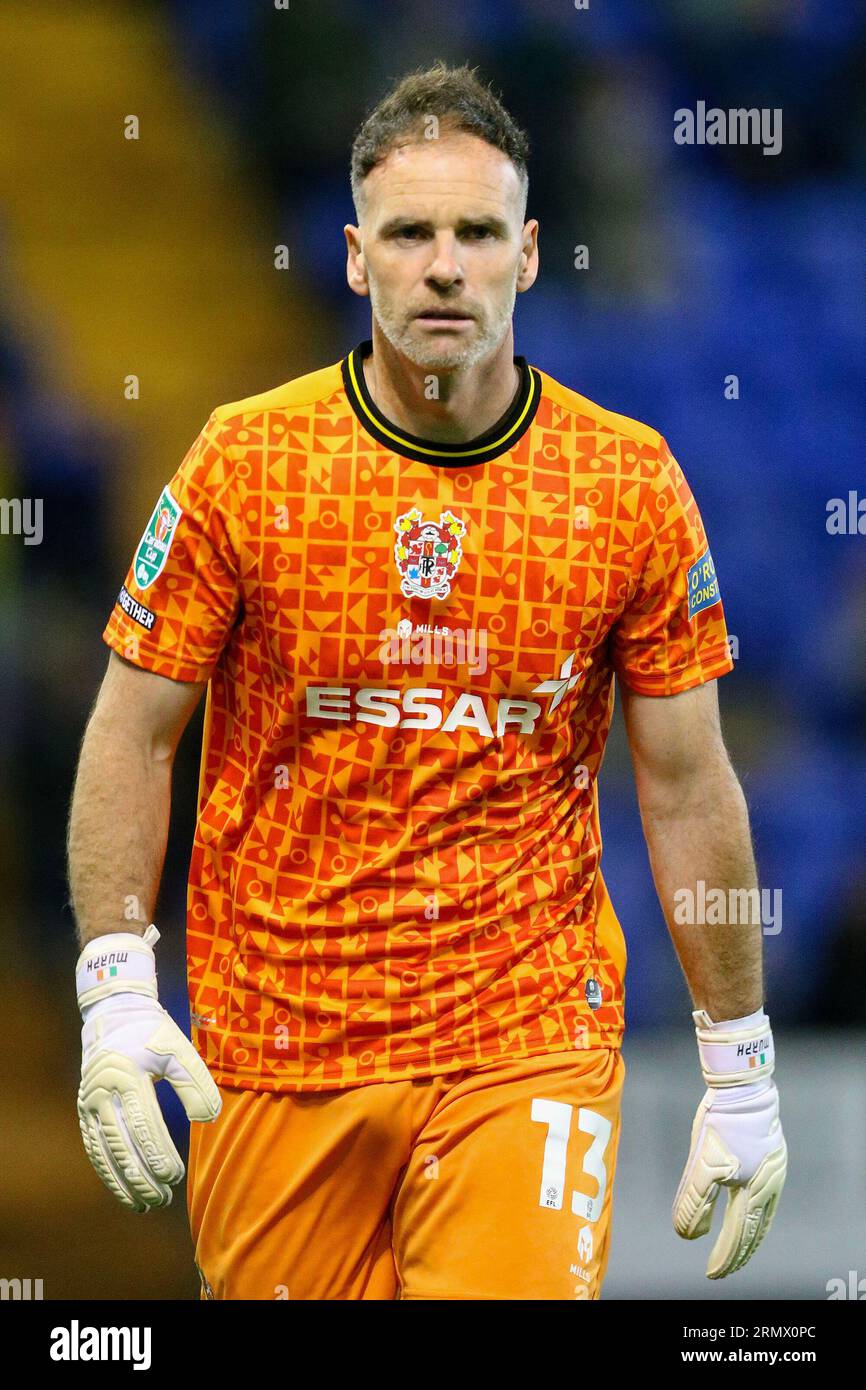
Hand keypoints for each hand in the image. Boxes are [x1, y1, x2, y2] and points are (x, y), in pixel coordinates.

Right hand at [78, 992, 220, 1211]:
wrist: (112, 1016)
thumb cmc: (152, 1034)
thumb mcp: (178, 1049)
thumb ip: (194, 1083)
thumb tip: (208, 1118)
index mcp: (126, 1076)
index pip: (142, 1124)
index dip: (157, 1153)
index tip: (174, 1176)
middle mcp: (102, 1093)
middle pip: (120, 1144)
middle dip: (140, 1176)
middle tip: (162, 1199)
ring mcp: (89, 1104)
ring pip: (103, 1152)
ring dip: (122, 1182)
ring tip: (145, 1205)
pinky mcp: (84, 1112)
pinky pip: (94, 1148)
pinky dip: (107, 1172)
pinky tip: (124, 1190)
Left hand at [672, 1077, 786, 1277]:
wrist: (744, 1086)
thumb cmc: (722, 1123)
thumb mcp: (702, 1163)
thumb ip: (694, 1202)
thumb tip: (687, 1235)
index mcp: (754, 1191)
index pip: (739, 1236)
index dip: (725, 1257)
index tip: (711, 1273)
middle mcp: (770, 1186)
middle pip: (755, 1230)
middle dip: (738, 1253)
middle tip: (722, 1269)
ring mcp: (775, 1171)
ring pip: (763, 1215)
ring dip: (749, 1235)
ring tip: (737, 1248)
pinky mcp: (772, 1156)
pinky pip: (767, 1197)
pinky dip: (756, 1213)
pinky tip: (748, 1210)